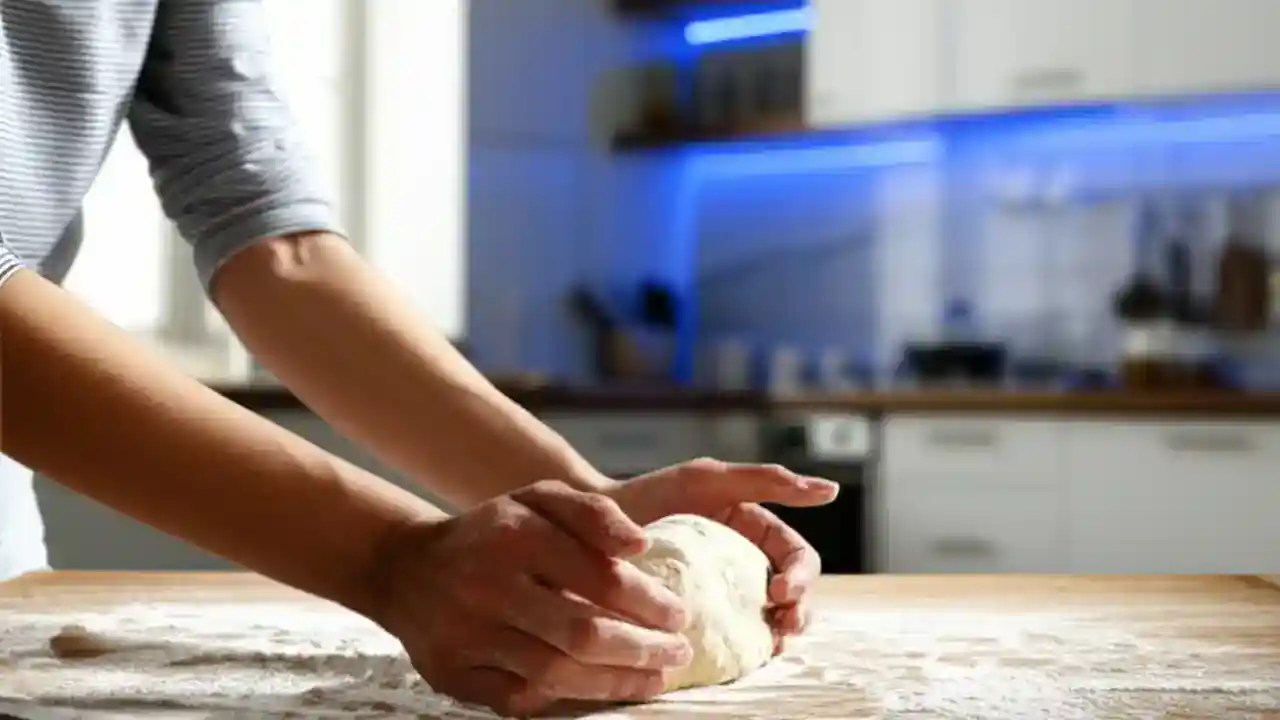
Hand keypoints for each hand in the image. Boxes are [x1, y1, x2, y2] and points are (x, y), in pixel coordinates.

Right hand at [370, 480, 692, 716]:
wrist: (407, 568)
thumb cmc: (496, 532)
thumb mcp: (541, 499)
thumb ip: (595, 512)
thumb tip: (641, 544)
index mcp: (517, 535)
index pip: (601, 579)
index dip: (650, 604)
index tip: (680, 616)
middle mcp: (488, 585)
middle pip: (583, 634)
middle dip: (642, 651)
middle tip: (677, 654)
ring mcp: (467, 634)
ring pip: (555, 673)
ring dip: (615, 682)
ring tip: (653, 679)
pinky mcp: (452, 673)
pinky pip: (519, 698)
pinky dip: (564, 698)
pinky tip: (597, 689)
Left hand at [606, 459, 838, 651]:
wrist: (591, 527)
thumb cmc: (648, 496)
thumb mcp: (708, 481)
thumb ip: (766, 481)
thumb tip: (830, 491)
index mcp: (753, 529)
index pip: (796, 555)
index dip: (801, 576)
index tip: (782, 591)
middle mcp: (743, 562)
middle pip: (793, 594)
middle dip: (799, 612)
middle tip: (783, 626)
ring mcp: (722, 591)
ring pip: (769, 619)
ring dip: (780, 635)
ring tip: (770, 646)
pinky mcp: (700, 617)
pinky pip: (733, 636)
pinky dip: (746, 647)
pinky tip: (740, 655)